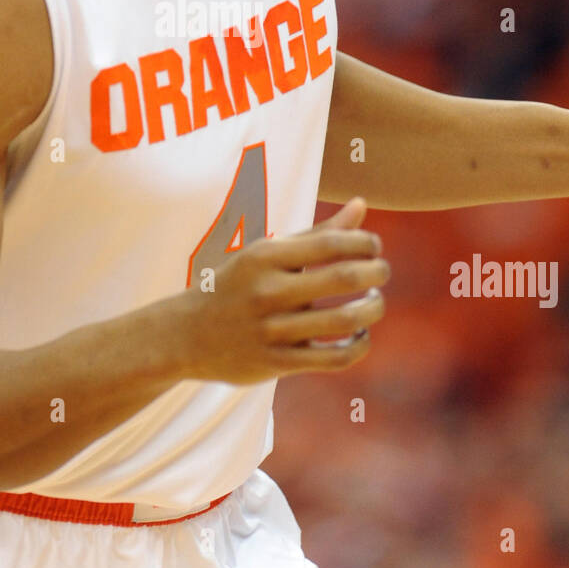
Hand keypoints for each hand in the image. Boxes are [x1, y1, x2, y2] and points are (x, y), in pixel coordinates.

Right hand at [177, 197, 388, 384]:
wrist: (186, 335)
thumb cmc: (238, 286)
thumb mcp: (267, 254)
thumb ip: (317, 234)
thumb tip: (361, 205)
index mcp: (265, 257)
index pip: (331, 242)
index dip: (365, 242)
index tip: (373, 246)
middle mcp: (269, 291)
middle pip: (344, 277)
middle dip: (377, 271)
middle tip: (382, 271)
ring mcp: (273, 330)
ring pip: (345, 321)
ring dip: (373, 309)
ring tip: (375, 302)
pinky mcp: (278, 362)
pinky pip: (334, 357)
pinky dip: (359, 345)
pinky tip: (360, 334)